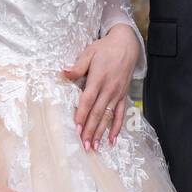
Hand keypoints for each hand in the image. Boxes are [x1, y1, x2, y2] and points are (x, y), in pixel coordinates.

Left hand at [61, 23, 140, 150]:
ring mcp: (117, 94)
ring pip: (108, 117)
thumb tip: (64, 72)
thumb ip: (78, 66)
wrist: (126, 45)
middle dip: (90, 130)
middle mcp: (109, 89)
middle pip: (98, 112)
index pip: (88, 100)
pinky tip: (112, 140)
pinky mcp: (123, 96)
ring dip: (101, 132)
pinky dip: (117, 128)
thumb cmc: (104, 49)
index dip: (82, 115)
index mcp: (98, 79)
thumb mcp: (89, 53)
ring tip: (95, 147)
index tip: (76, 128)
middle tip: (84, 145)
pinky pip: (121, 114)